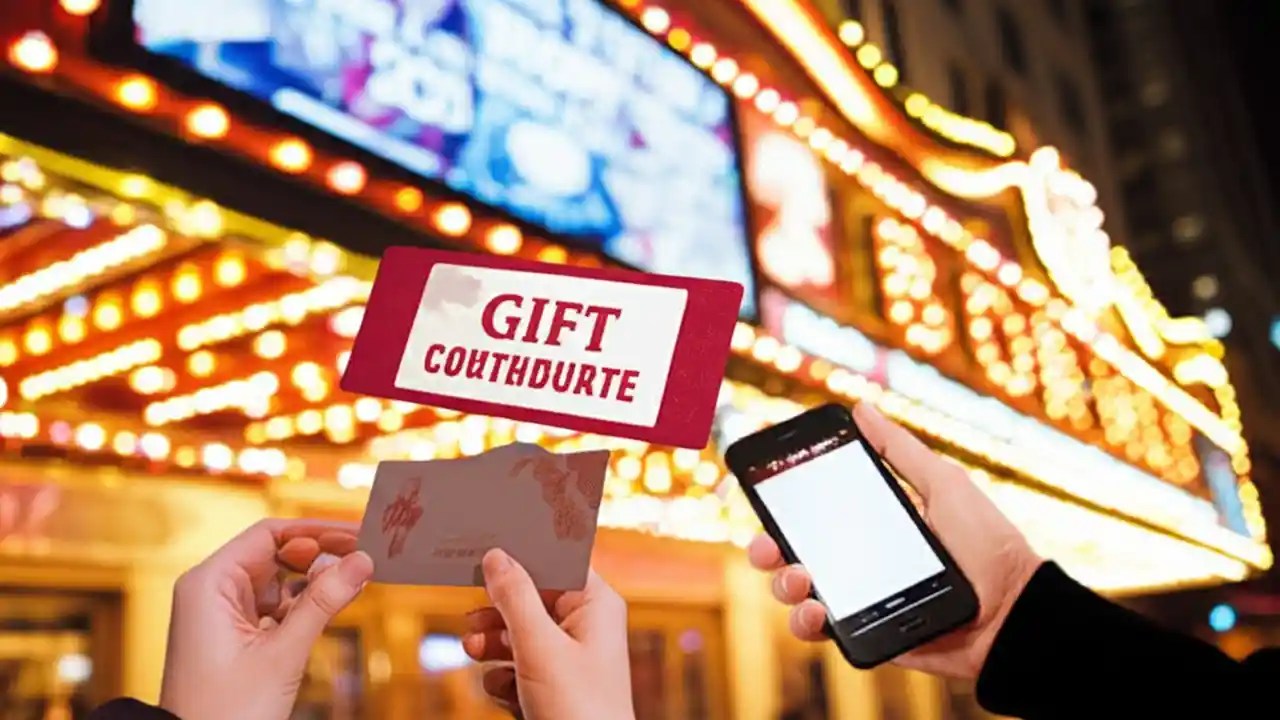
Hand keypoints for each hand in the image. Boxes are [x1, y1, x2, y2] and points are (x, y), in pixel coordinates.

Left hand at [159, 519, 371, 719]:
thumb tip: (361, 561)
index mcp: (209, 583)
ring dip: (314, 582)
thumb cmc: (226, 712)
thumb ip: (323, 602)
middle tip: (364, 558)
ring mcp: (221, 614)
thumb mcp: (283, 654)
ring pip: (278, 581)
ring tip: (354, 582)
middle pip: (275, 554)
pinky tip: (332, 604)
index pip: (269, 535)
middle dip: (319, 556)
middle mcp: (212, 591)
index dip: (315, 531)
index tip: (357, 534)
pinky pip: (274, 607)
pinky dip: (303, 605)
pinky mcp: (233, 635)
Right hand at [462, 550, 633, 719]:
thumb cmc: (578, 708)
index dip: (520, 558)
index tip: (482, 554)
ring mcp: (572, 660)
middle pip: (533, 600)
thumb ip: (515, 598)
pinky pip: (523, 670)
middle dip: (499, 611)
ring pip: (523, 636)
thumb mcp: (540, 647)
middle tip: (469, 617)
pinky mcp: (557, 691)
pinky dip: (506, 677)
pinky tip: (498, 688)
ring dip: (495, 643)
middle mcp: (587, 627)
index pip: (556, 563)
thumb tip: (497, 556)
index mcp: (596, 604)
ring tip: (472, 650)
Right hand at [748, 403, 1041, 679]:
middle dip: (765, 549)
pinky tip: (816, 611)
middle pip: (790, 556)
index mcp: (868, 525)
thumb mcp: (943, 485)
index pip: (811, 515)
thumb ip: (900, 450)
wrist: (1016, 610)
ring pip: (796, 595)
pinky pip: (822, 632)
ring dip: (783, 585)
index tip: (765, 493)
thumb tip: (862, 407)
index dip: (781, 506)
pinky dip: (806, 624)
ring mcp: (858, 601)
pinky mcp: (867, 635)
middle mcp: (855, 563)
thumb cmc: (988, 544)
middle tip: (770, 544)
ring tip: (801, 578)